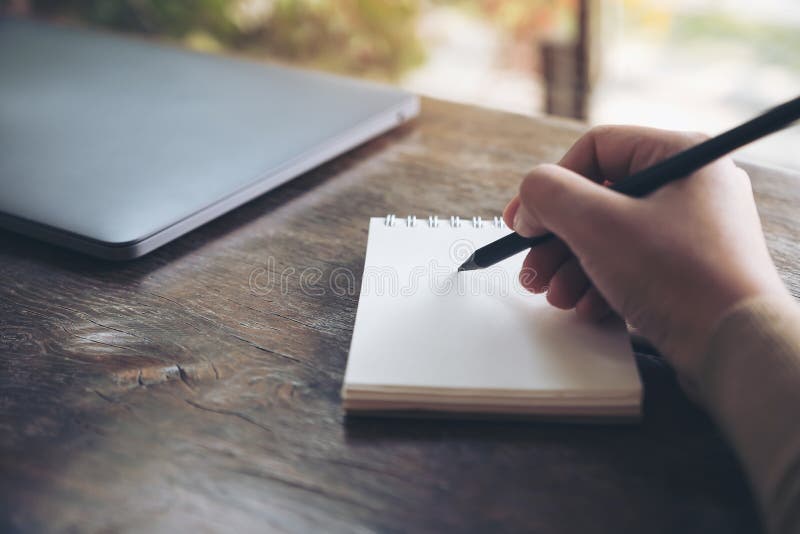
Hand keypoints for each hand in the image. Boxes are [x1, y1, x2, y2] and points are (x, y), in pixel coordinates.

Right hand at [503, 125, 789, 383]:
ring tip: (554, 296)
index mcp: (680, 155)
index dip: (550, 183)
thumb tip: (528, 199)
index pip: (595, 148)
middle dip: (555, 238)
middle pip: (598, 198)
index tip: (521, 221)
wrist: (736, 347)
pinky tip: (586, 308)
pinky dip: (600, 284)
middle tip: (530, 269)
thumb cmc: (678, 276)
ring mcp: (690, 230)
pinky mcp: (687, 269)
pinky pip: (631, 264)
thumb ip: (549, 195)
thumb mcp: (597, 224)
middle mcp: (689, 186)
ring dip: (571, 266)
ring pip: (610, 236)